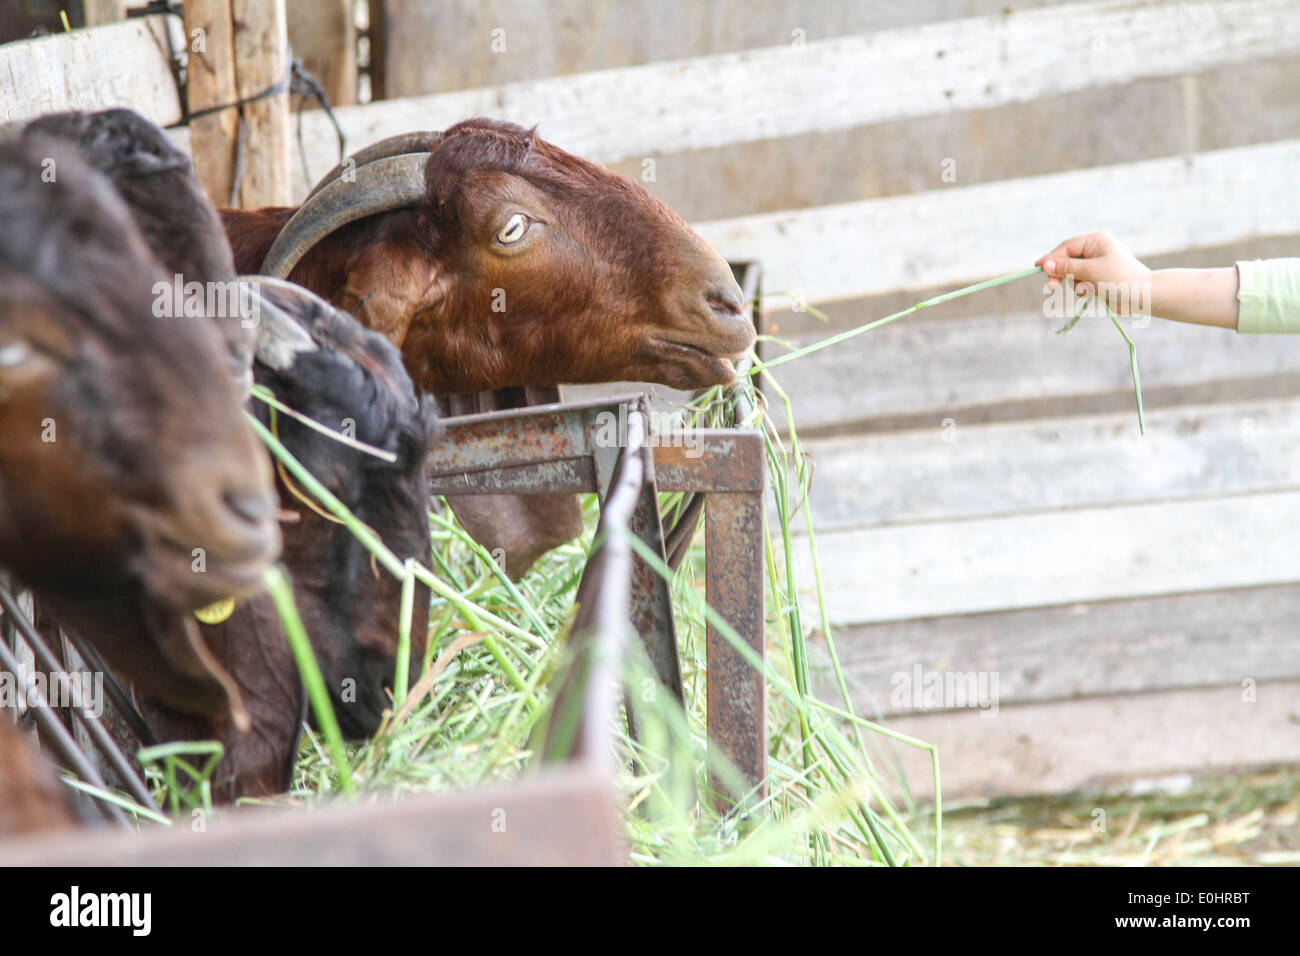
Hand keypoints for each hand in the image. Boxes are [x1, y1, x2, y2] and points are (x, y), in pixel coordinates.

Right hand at [1035, 231, 1150, 292]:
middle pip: (1067, 260)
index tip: (1038, 267)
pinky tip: (1093, 293)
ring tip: (1089, 290)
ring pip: (1072, 273)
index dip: (1051, 258)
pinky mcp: (1098, 277)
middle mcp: (1095, 250)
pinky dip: (1083, 289)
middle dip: (1062, 274)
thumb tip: (1045, 264)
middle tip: (1052, 287)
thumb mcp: (1090, 271)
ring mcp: (1096, 264)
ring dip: (1076, 284)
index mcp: (1096, 241)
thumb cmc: (1119, 279)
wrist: (1143, 296)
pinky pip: (1080, 282)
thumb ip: (1067, 267)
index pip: (1066, 247)